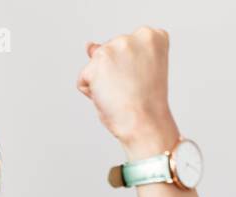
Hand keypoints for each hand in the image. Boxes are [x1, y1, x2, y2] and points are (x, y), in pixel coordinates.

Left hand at [76, 26, 179, 158]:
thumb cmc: (146, 103)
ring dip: (102, 82)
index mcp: (152, 35)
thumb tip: (89, 45)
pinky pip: (83, 80)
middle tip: (132, 89)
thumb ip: (116, 54)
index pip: (128, 47)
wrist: (145, 122)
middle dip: (114, 73)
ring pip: (95, 66)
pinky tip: (109, 98)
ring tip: (121, 94)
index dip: (132, 68)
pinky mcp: (96, 63)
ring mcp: (114, 47)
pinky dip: (91, 93)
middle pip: (109, 53)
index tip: (143, 79)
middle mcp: (133, 36)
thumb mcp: (140, 69)